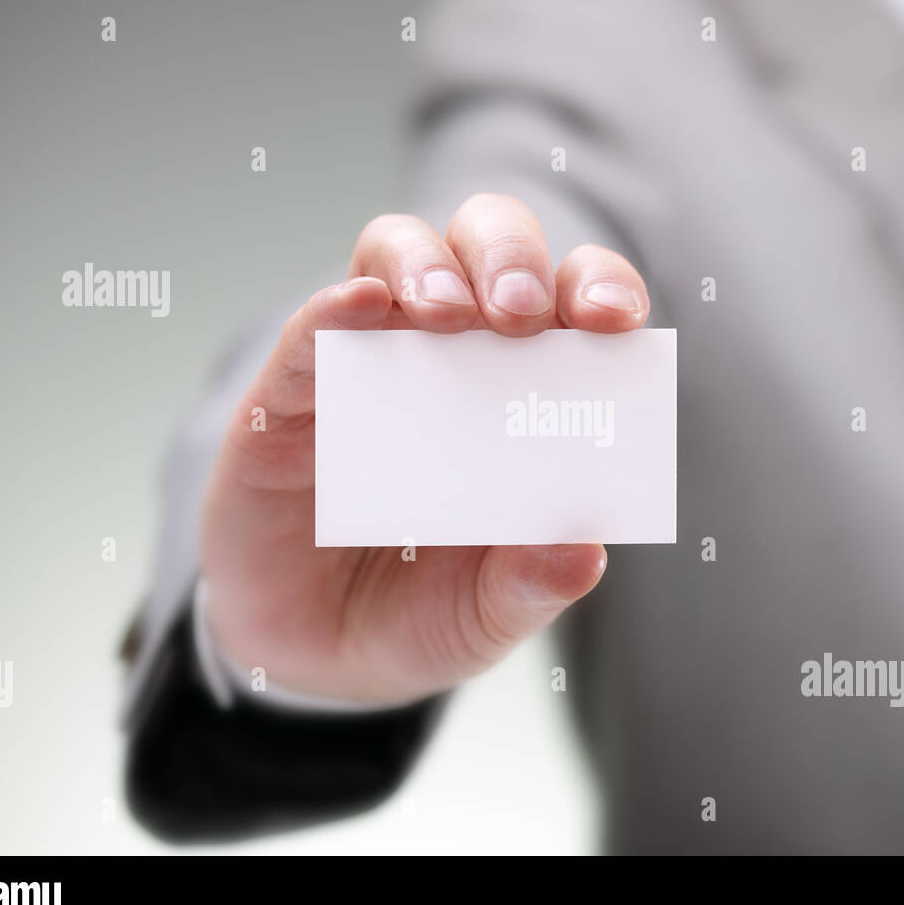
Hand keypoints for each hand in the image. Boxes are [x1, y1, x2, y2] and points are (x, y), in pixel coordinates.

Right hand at [199, 194, 650, 703]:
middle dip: (511, 259)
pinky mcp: (289, 396)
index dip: (600, 290)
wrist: (313, 657)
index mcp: (524, 392)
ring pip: (396, 255)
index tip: (614, 321)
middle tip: (521, 312)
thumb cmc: (419, 614)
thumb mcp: (486, 616)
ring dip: (427, 266)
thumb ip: (531, 585)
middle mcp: (451, 356)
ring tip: (446, 312)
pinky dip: (334, 309)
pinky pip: (309, 333)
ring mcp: (368, 365)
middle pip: (486, 247)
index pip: (572, 304)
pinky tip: (360, 308)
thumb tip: (584, 551)